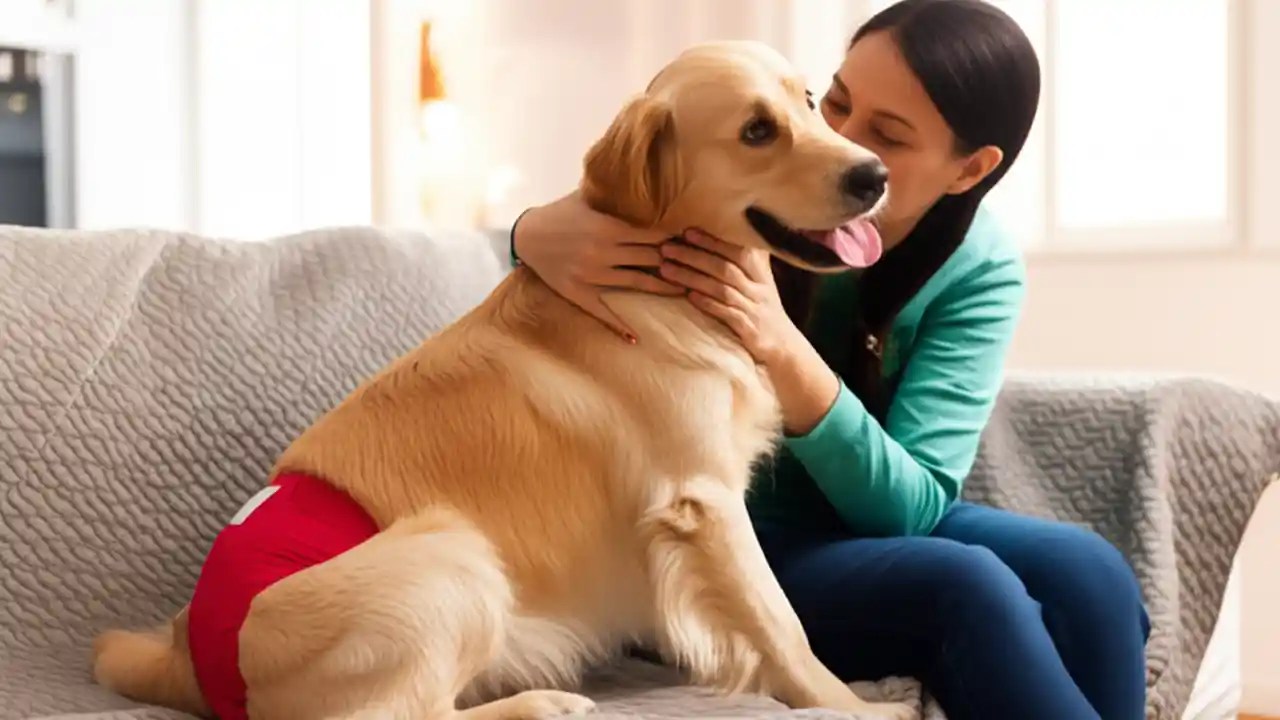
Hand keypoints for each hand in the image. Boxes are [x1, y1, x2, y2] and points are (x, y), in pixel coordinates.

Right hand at [513, 191, 683, 341]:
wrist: (526, 235)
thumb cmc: (560, 212)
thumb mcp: (586, 196)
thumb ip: (614, 191)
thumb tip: (641, 173)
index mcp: (608, 228)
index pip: (654, 235)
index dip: (675, 239)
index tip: (693, 240)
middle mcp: (603, 253)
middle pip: (651, 259)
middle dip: (676, 262)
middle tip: (698, 265)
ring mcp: (592, 275)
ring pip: (638, 283)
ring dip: (663, 287)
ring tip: (685, 289)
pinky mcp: (578, 292)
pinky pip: (602, 312)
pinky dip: (619, 326)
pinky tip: (636, 337)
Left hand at [657, 229, 802, 366]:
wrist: (784, 345)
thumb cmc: (764, 309)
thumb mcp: (762, 281)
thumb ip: (747, 260)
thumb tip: (729, 232)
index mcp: (761, 273)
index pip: (738, 251)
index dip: (713, 241)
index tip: (688, 232)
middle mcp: (759, 288)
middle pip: (725, 268)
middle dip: (694, 256)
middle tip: (667, 249)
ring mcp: (754, 309)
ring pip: (721, 289)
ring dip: (692, 278)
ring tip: (666, 269)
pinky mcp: (749, 329)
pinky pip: (726, 314)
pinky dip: (707, 304)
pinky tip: (689, 296)